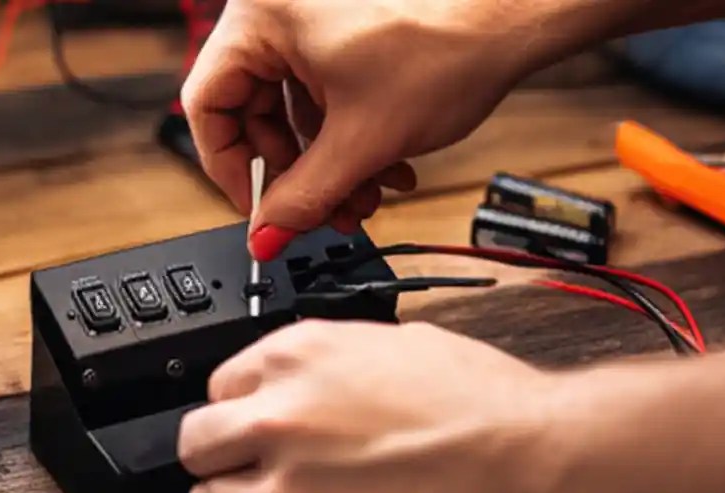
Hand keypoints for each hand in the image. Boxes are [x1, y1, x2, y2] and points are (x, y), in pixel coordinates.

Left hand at [178, 319, 572, 492]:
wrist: (544, 474)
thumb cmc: (494, 411)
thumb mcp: (401, 344)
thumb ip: (331, 363)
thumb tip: (304, 382)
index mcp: (299, 357)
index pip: (219, 388)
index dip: (245, 413)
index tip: (261, 431)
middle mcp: (276, 420)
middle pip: (197, 446)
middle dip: (226, 459)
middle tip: (263, 474)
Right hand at [180, 0, 545, 260]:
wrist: (515, 15)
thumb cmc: (449, 44)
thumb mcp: (361, 141)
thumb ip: (303, 198)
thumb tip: (264, 238)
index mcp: (260, 15)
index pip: (208, 104)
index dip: (232, 169)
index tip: (260, 209)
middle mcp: (276, 7)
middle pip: (251, 111)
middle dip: (294, 173)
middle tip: (319, 212)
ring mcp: (309, 15)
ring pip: (291, 109)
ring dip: (325, 163)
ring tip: (363, 196)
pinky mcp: (339, 27)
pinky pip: (319, 93)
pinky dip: (344, 135)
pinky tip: (380, 166)